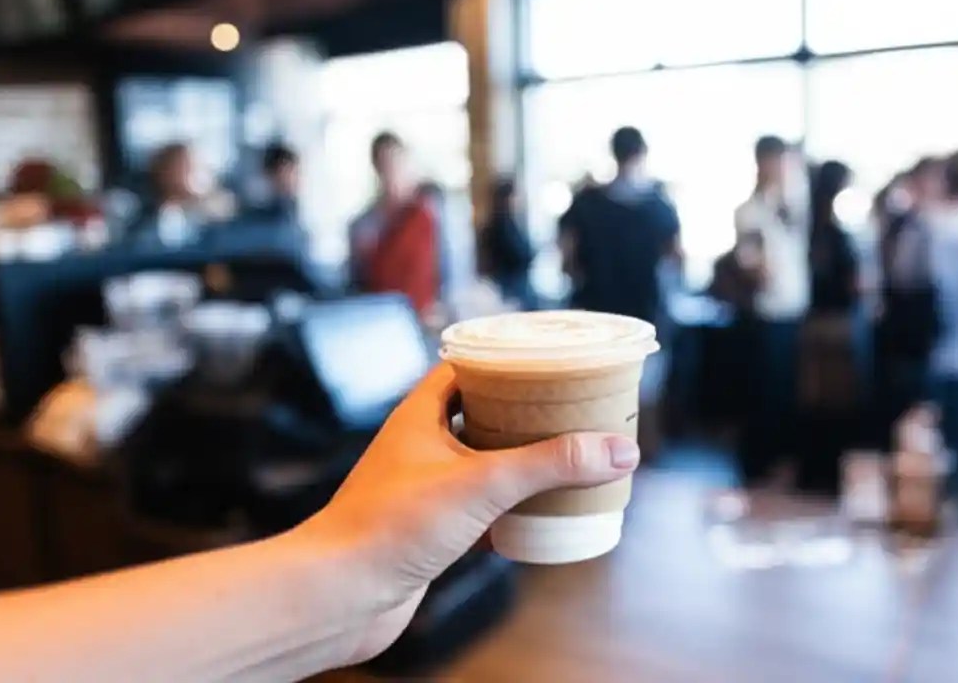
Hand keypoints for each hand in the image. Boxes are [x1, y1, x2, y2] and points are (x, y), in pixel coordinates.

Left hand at [291, 364, 639, 664]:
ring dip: (519, 462)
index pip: (468, 366)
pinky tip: (540, 517)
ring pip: (480, 463)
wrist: (339, 596)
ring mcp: (421, 488)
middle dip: (525, 413)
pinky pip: (478, 508)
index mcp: (419, 414)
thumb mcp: (483, 483)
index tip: (551, 361)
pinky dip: (509, 509)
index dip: (508, 360)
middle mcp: (418, 445)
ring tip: (566, 459)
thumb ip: (551, 464)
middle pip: (480, 413)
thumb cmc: (390, 526)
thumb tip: (618, 448)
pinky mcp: (427, 531)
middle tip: (571, 410)